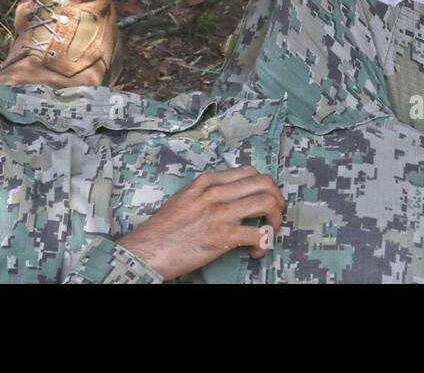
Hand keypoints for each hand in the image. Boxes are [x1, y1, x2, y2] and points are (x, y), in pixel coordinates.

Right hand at [116, 166, 284, 280]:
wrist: (146, 251)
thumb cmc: (163, 229)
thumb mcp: (185, 198)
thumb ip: (207, 192)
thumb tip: (230, 195)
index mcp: (207, 181)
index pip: (250, 171)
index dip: (264, 187)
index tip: (264, 201)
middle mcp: (216, 192)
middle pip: (265, 183)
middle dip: (277, 200)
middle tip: (273, 216)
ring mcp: (220, 213)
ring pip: (267, 203)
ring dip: (275, 220)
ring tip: (269, 232)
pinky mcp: (222, 236)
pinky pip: (259, 234)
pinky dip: (265, 243)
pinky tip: (256, 251)